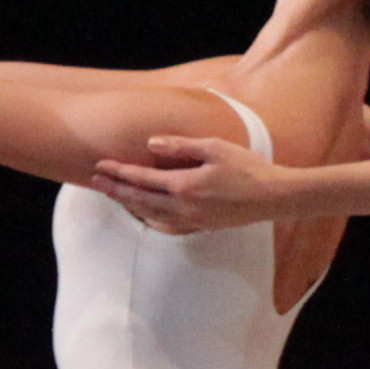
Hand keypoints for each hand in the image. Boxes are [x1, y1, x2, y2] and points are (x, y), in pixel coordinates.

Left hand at [93, 128, 294, 229]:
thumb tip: (150, 144)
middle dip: (115, 190)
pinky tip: (144, 212)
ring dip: (129, 203)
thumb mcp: (215, 147)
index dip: (119, 172)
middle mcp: (184, 206)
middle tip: (94, 182)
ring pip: (150, 214)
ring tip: (113, 194)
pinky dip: (149, 216)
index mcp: (186, 185)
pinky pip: (166, 223)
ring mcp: (192, 218)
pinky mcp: (201, 224)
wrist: (275, 197)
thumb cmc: (248, 168)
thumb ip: (181, 146)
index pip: (142, 179)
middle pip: (139, 199)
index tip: (100, 165)